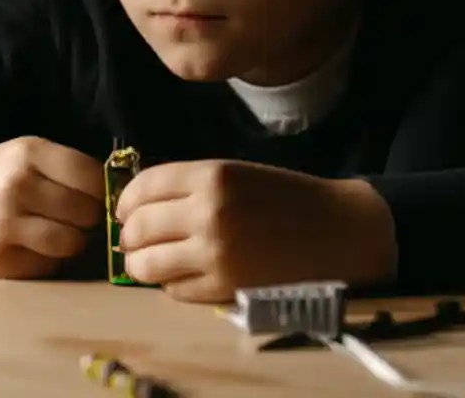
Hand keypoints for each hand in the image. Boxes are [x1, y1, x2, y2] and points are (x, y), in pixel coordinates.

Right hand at [0, 136, 104, 278]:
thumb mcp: (27, 154)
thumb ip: (68, 169)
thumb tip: (117, 198)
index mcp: (29, 152)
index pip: (92, 178)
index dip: (101, 192)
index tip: (95, 197)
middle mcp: (17, 185)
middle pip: (86, 213)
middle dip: (86, 218)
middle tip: (72, 217)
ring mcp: (3, 223)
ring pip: (70, 243)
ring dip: (71, 242)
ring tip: (56, 233)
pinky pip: (46, 266)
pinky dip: (46, 260)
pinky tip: (30, 247)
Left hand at [114, 160, 396, 302]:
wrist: (339, 232)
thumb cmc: (287, 198)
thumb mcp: (236, 174)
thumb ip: (189, 186)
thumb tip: (139, 205)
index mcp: (211, 176)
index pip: (143, 187)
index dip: (126, 200)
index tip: (125, 210)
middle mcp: (207, 214)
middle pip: (138, 228)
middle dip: (129, 235)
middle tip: (133, 239)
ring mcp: (214, 255)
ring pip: (147, 264)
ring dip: (139, 264)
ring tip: (146, 261)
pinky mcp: (224, 289)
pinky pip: (174, 290)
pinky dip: (169, 284)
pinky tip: (180, 275)